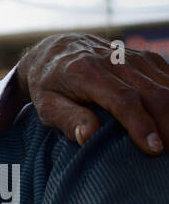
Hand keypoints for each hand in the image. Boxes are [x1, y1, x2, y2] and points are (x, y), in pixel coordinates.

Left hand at [17, 32, 168, 154]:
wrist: (57, 50)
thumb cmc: (49, 84)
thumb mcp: (46, 105)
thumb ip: (67, 120)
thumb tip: (88, 136)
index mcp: (88, 73)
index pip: (124, 100)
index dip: (141, 124)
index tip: (154, 148)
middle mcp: (116, 61)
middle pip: (154, 93)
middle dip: (167, 124)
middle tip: (168, 153)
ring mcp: (135, 58)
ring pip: (167, 86)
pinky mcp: (147, 59)